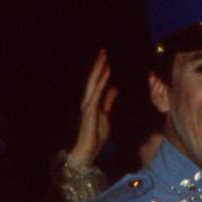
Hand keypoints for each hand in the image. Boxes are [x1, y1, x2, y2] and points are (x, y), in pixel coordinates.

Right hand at [67, 48, 115, 167]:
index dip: (101, 71)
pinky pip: (97, 92)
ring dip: (99, 69)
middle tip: (103, 51)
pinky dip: (102, 81)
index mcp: (93, 103)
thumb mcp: (106, 116)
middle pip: (94, 80)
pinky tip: (106, 72)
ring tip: (104, 56)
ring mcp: (88, 105)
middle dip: (98, 65)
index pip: (97, 83)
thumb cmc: (96, 136)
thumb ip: (108, 102)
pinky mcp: (90, 110)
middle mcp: (88, 102)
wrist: (88, 150)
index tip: (106, 59)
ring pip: (94, 83)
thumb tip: (113, 89)